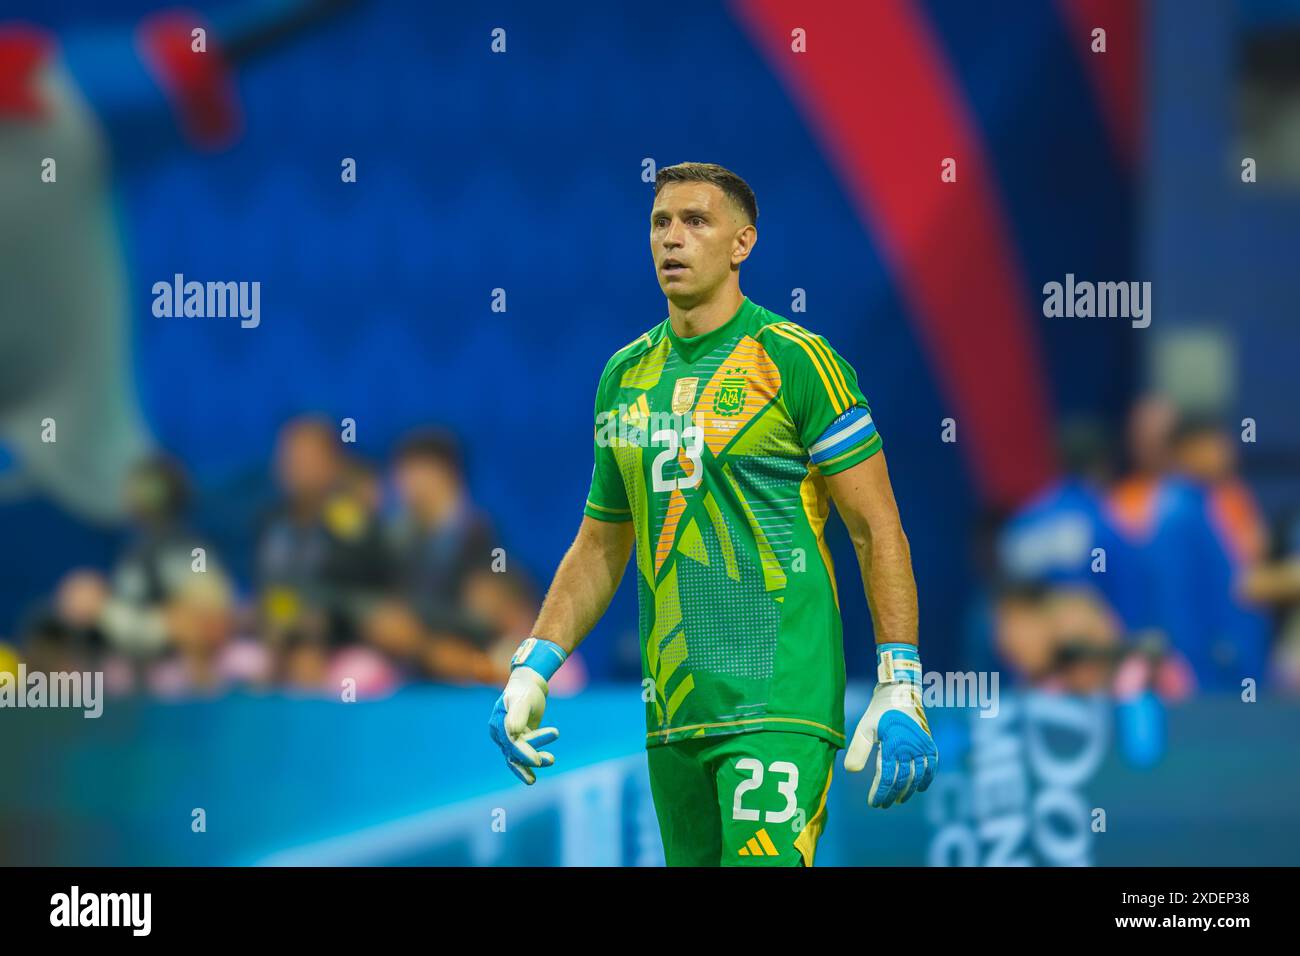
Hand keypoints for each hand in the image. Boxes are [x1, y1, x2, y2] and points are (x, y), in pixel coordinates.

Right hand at [487, 638, 567, 784]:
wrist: (528, 685)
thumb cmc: (525, 691)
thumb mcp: (523, 700)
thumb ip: (517, 715)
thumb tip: (513, 733)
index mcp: (498, 723)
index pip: (510, 743)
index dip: (523, 753)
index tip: (538, 761)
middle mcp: (500, 733)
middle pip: (513, 752)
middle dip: (528, 761)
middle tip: (549, 762)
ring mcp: (508, 738)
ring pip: (518, 756)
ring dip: (534, 761)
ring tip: (552, 759)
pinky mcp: (518, 740)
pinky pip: (525, 753)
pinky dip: (535, 756)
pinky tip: (549, 759)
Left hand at [844, 643, 937, 807]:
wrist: (900, 692)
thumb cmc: (878, 712)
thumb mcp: (864, 728)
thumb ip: (858, 750)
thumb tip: (851, 771)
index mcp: (894, 743)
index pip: (887, 776)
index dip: (880, 792)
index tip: (873, 803)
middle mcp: (911, 746)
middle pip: (902, 780)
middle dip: (891, 795)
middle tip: (882, 804)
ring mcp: (922, 745)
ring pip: (917, 776)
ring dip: (908, 790)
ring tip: (898, 800)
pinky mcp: (929, 743)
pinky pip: (931, 766)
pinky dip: (926, 779)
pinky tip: (919, 788)